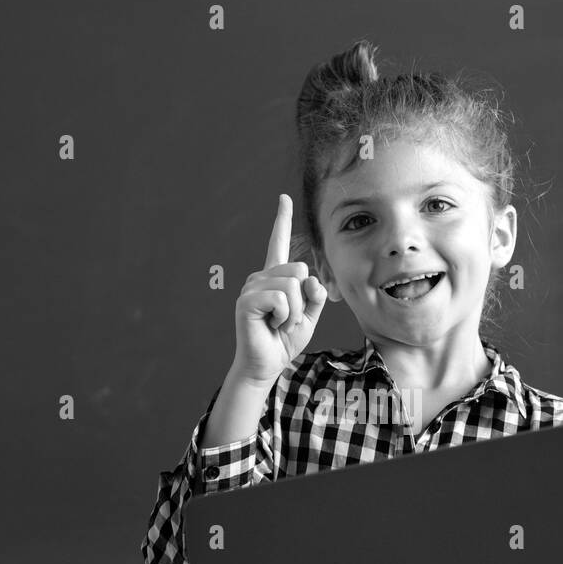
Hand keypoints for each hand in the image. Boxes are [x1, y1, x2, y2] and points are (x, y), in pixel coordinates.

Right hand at [231, 193, 328, 387]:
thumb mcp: (309, 316)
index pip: (279, 243)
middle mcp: (261, 277)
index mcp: (275, 278)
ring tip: (280, 324)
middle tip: (288, 319)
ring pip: (292, 285)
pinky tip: (273, 325)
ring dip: (294, 312)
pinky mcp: (247, 301)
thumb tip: (310, 280)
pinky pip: (281, 298)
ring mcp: (251, 288)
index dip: (282, 220)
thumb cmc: (284, 340)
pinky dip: (285, 316)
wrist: (266, 365)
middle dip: (303, 299)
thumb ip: (315, 295)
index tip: (284, 198)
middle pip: (299, 269)